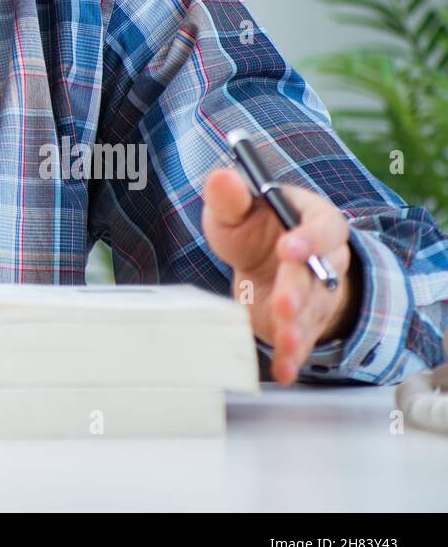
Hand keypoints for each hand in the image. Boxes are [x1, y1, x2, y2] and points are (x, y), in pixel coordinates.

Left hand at [201, 168, 359, 384]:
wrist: (263, 259)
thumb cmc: (253, 226)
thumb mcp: (236, 207)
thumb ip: (229, 195)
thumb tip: (222, 177)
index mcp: (313, 220)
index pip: (323, 228)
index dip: (309, 239)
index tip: (288, 248)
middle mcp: (325, 260)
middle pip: (318, 276)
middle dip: (299, 291)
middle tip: (284, 303)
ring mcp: (317, 295)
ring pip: (313, 312)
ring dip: (298, 327)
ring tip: (285, 341)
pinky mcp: (302, 323)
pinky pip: (301, 340)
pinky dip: (292, 356)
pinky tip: (284, 370)